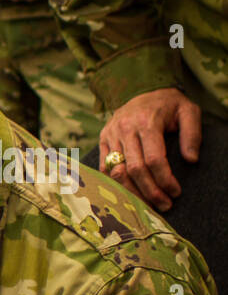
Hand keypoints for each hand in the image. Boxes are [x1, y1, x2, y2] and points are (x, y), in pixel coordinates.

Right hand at [98, 87, 200, 211]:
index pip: (153, 159)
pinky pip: (104, 168)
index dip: (164, 179)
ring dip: (131, 192)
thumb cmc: (168, 104)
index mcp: (146, 122)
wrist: (142, 89)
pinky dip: (116, 183)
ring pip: (117, 172)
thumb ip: (192, 134)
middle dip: (149, 191)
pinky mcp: (102, 139)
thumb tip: (191, 160)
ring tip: (146, 204)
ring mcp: (111, 135)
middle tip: (164, 205)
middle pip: (134, 169)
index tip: (175, 192)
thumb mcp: (188, 111)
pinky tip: (129, 192)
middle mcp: (125, 129)